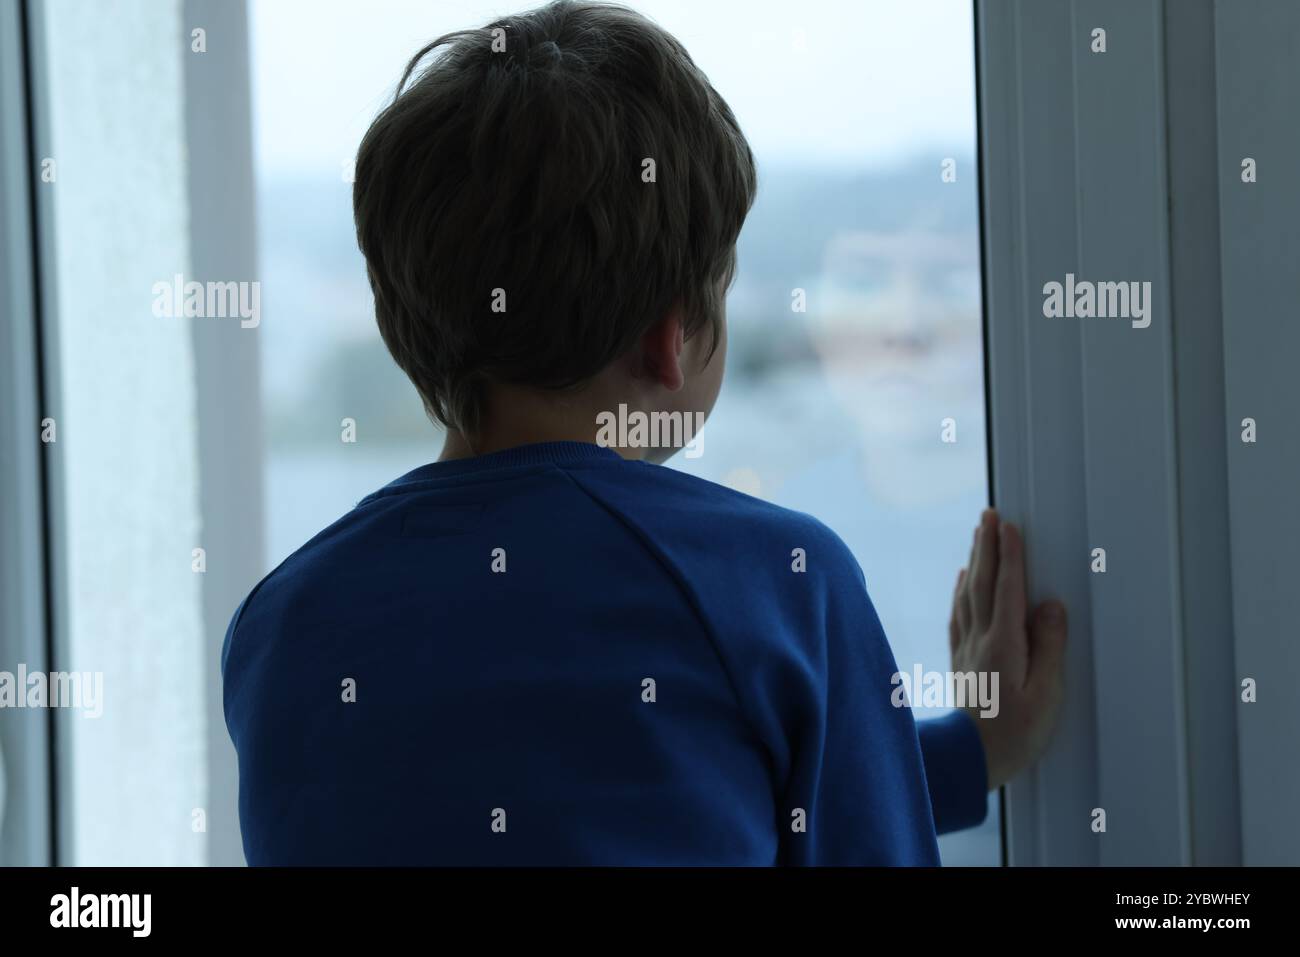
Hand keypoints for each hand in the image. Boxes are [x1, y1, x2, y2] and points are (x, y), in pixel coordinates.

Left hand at [949, 509, 1066, 789]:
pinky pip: (959, 615)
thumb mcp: (1045, 695)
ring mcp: (967, 649)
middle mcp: (980, 640)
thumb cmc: (1014, 734)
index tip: (1009, 525)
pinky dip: (962, 592)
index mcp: (1004, 645)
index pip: (1008, 589)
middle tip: (989, 515)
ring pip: (969, 594)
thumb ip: (1049, 647)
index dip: (1010, 555)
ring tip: (978, 536)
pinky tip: (963, 581)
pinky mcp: (961, 661)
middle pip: (983, 583)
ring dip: (975, 562)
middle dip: (987, 546)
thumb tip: (1051, 606)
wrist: (969, 760)